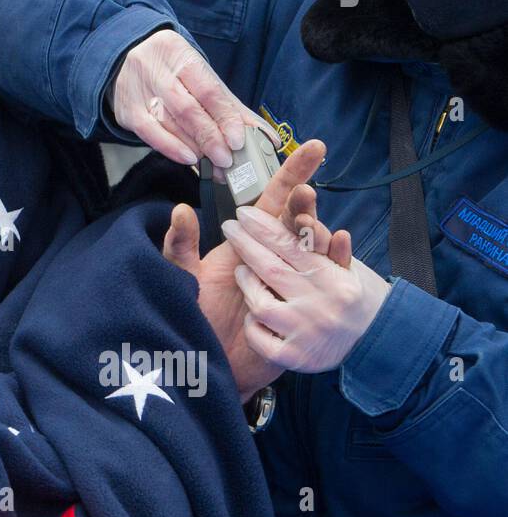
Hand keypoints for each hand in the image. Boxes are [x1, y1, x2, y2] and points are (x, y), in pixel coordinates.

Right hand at [113, 29, 276, 168]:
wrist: (123, 60)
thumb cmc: (172, 72)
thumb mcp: (200, 78)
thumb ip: (231, 106)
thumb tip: (266, 137)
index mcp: (178, 52)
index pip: (207, 89)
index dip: (224, 117)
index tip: (240, 141)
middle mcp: (155, 69)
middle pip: (187, 108)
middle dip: (211, 137)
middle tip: (228, 161)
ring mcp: (138, 90)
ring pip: (168, 123)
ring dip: (194, 148)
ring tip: (214, 166)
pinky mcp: (126, 111)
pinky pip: (148, 133)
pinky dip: (171, 148)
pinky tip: (189, 158)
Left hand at [163, 139, 338, 401]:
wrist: (204, 369)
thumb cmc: (194, 316)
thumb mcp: (184, 278)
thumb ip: (180, 246)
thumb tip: (181, 208)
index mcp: (250, 247)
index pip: (275, 204)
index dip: (293, 175)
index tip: (314, 146)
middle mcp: (276, 266)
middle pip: (298, 227)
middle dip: (304, 207)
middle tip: (305, 193)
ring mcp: (293, 295)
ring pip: (314, 258)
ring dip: (315, 240)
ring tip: (314, 228)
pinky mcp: (300, 328)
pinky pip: (323, 296)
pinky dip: (332, 273)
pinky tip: (335, 255)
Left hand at [223, 205, 392, 373]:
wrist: (382, 346)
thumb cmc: (355, 298)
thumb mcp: (350, 268)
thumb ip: (325, 246)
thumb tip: (306, 214)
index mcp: (334, 279)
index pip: (291, 246)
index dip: (264, 227)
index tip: (243, 213)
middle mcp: (321, 306)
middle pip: (271, 269)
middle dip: (246, 244)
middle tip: (230, 227)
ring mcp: (307, 333)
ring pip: (260, 304)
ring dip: (247, 283)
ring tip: (242, 271)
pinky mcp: (296, 357)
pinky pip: (259, 338)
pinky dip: (252, 325)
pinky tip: (255, 314)